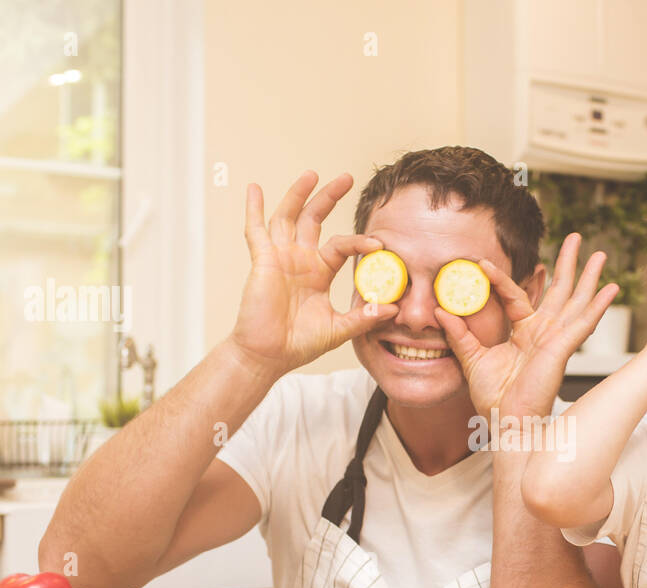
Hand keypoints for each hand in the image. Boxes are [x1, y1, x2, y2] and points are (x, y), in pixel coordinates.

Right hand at [231, 172, 398, 378]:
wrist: (269, 356)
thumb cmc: (299, 343)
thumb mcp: (339, 329)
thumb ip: (364, 317)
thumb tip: (392, 309)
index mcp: (318, 272)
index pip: (341, 245)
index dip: (359, 241)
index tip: (379, 243)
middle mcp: (299, 259)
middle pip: (314, 218)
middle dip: (329, 197)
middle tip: (347, 177)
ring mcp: (279, 257)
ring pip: (288, 217)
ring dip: (299, 194)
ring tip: (312, 174)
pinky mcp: (262, 261)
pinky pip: (255, 231)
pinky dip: (254, 209)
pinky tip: (255, 189)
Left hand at [435, 234, 618, 419]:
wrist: (507, 422)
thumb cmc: (494, 399)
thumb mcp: (472, 360)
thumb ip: (460, 335)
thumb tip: (442, 311)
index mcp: (525, 333)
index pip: (516, 296)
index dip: (500, 279)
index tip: (482, 263)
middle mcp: (544, 333)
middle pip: (559, 290)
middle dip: (568, 264)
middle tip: (575, 238)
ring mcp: (556, 339)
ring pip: (576, 300)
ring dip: (589, 276)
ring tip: (601, 253)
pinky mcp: (563, 349)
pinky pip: (583, 323)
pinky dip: (598, 306)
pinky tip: (611, 289)